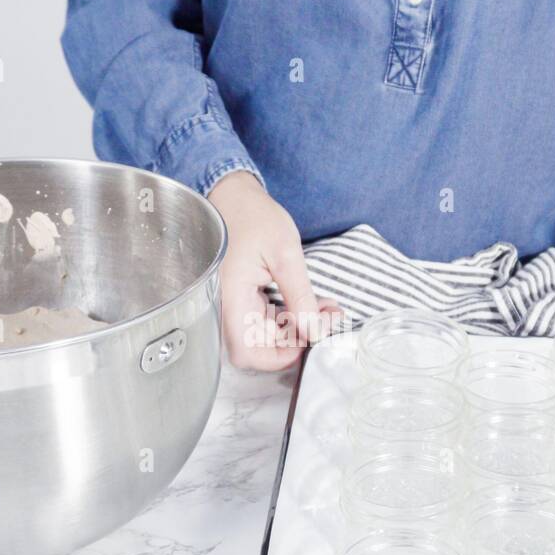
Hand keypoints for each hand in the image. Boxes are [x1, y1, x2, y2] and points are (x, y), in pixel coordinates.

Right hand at [208, 171, 339, 369]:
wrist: (234, 197)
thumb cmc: (253, 217)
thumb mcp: (285, 253)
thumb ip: (300, 296)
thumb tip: (313, 331)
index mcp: (231, 298)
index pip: (247, 352)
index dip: (277, 357)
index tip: (307, 340)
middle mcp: (226, 307)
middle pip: (259, 347)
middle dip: (298, 338)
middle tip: (328, 319)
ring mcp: (234, 304)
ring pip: (266, 335)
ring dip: (299, 327)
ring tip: (327, 309)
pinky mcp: (243, 299)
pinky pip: (267, 320)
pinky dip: (291, 316)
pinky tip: (313, 303)